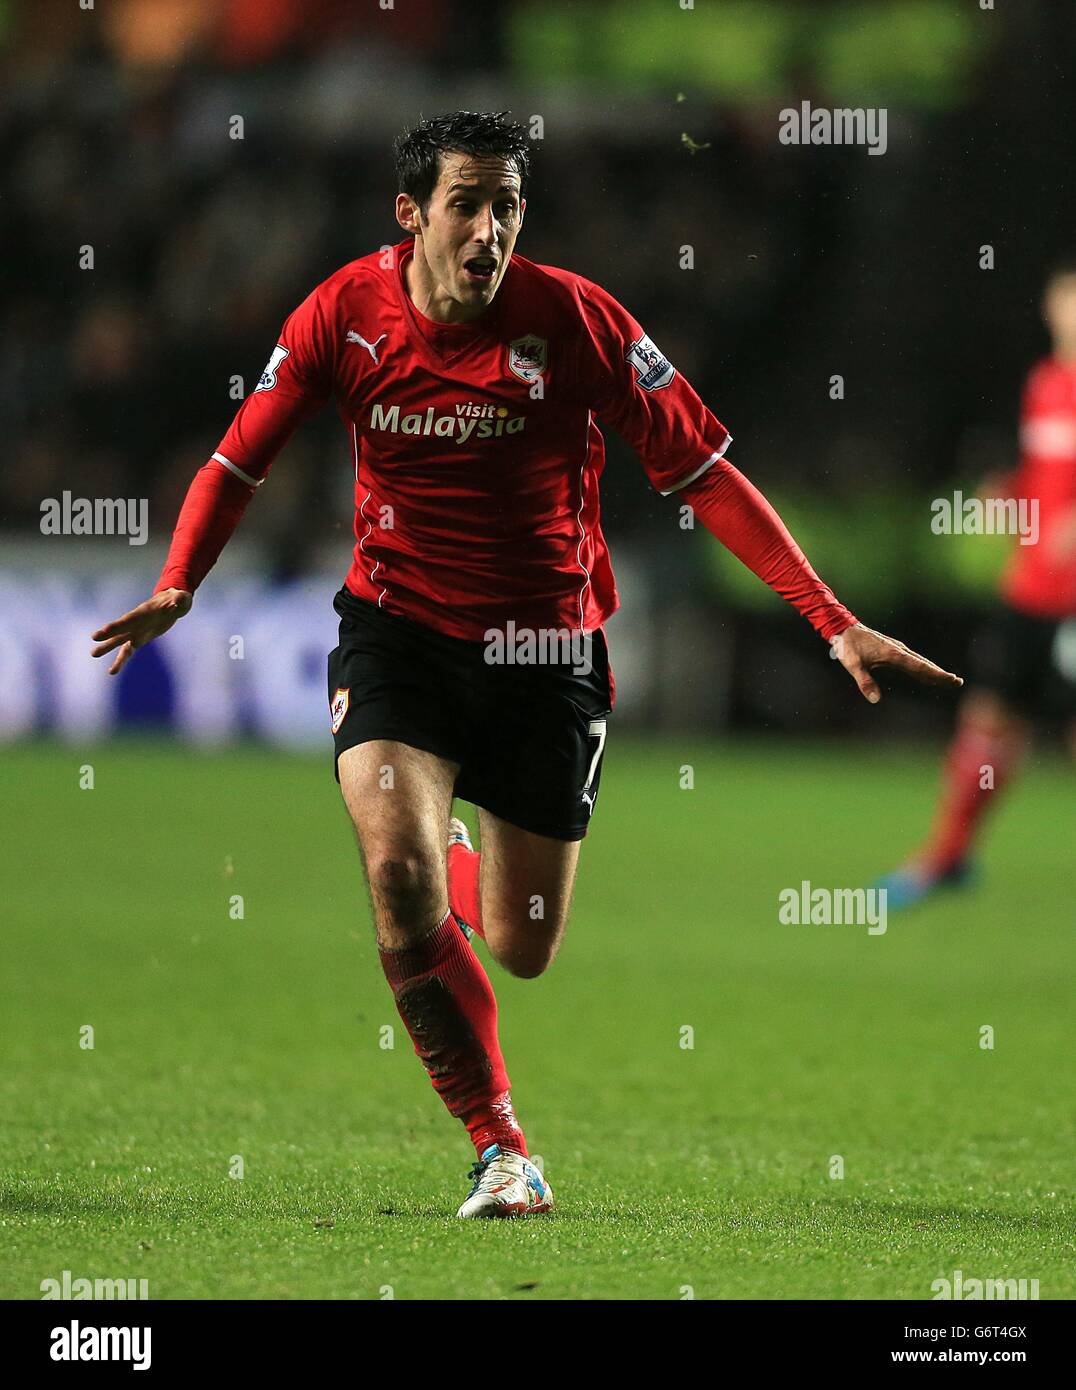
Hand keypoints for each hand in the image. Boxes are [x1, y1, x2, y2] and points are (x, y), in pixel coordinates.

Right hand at [91, 588, 191, 674]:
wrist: (173, 603)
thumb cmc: (178, 599)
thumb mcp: (181, 598)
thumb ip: (178, 600)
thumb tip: (176, 602)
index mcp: (144, 612)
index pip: (129, 619)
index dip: (118, 625)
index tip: (105, 630)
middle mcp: (136, 622)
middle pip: (120, 629)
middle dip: (108, 633)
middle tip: (94, 637)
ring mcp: (136, 631)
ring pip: (120, 641)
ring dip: (107, 648)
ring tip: (93, 654)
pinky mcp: (139, 639)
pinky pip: (128, 651)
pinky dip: (121, 660)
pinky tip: (112, 671)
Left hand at [830, 622, 962, 703]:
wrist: (843, 628)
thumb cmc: (847, 647)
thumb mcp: (852, 665)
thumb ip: (864, 682)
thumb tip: (875, 700)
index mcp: (893, 654)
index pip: (919, 667)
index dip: (936, 674)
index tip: (951, 679)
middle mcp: (899, 650)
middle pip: (924, 664)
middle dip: (940, 674)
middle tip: (957, 682)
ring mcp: (897, 649)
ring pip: (920, 662)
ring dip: (933, 671)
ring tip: (948, 680)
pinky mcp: (893, 650)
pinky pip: (912, 661)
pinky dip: (922, 668)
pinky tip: (925, 675)